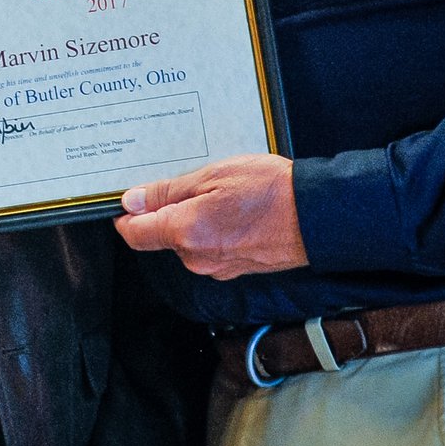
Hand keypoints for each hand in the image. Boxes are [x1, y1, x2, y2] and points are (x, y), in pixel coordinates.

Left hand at [114, 153, 306, 278]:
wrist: (317, 216)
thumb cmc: (269, 190)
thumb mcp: (211, 176)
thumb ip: (167, 192)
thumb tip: (132, 201)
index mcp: (185, 233)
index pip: (134, 234)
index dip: (127, 215)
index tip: (131, 198)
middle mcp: (196, 258)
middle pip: (161, 236)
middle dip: (167, 211)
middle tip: (189, 182)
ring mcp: (216, 267)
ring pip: (187, 242)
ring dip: (193, 219)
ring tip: (218, 193)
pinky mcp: (234, 269)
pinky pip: (209, 248)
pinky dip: (213, 230)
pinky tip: (232, 209)